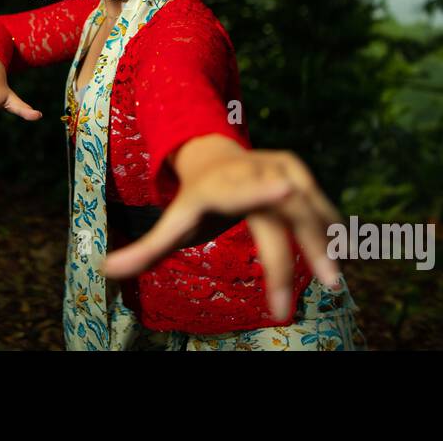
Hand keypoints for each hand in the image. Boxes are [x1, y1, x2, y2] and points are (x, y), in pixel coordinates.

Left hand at [101, 144, 342, 321]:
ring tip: (333, 279)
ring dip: (324, 243)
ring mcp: (279, 166)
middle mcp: (253, 171)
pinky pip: (319, 203)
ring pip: (308, 207)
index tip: (289, 188)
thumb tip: (103, 270)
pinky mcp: (298, 169)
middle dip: (304, 250)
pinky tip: (338, 255)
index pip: (245, 190)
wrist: (214, 155)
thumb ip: (145, 250)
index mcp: (221, 187)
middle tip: (324, 286)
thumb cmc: (194, 201)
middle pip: (284, 212)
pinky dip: (330, 230)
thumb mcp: (172, 222)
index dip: (266, 189)